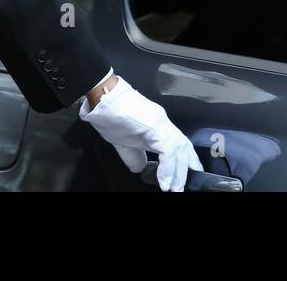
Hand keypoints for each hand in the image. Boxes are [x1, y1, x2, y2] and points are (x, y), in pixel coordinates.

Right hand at [79, 76, 202, 191]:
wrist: (102, 97)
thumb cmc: (109, 115)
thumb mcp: (123, 141)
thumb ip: (134, 155)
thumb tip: (140, 168)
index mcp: (158, 126)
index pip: (178, 143)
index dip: (184, 160)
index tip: (184, 177)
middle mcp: (163, 123)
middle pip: (183, 147)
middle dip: (185, 169)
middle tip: (181, 187)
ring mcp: (161, 123)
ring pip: (179, 150)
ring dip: (177, 172)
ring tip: (174, 188)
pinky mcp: (156, 126)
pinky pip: (168, 151)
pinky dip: (168, 168)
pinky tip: (164, 181)